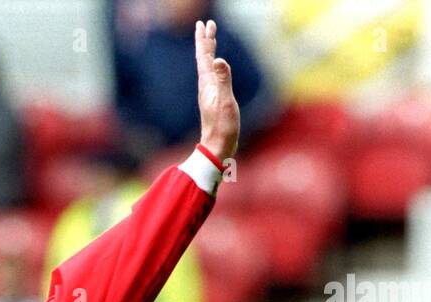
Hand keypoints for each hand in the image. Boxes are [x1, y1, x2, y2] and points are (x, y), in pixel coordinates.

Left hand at [195, 19, 239, 160]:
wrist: (217, 148)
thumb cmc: (223, 128)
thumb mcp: (226, 102)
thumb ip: (223, 80)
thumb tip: (218, 59)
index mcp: (208, 84)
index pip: (204, 57)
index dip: (204, 40)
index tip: (204, 24)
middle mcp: (206, 87)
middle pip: (205, 59)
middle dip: (206, 41)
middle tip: (207, 25)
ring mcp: (210, 94)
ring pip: (208, 67)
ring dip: (210, 52)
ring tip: (211, 40)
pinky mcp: (214, 101)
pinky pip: (213, 77)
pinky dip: (214, 66)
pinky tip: (215, 68)